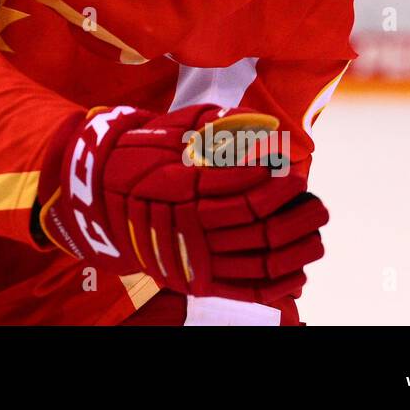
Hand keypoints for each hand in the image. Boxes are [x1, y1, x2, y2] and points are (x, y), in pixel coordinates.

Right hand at [37, 104, 326, 302]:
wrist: (97, 203)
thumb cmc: (134, 159)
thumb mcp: (162, 132)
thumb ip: (207, 124)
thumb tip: (255, 122)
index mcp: (176, 188)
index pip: (235, 185)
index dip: (267, 172)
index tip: (284, 159)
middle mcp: (186, 227)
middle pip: (255, 222)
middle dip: (291, 204)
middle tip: (306, 187)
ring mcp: (192, 257)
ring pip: (260, 256)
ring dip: (296, 239)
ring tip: (312, 218)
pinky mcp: (197, 280)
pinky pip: (249, 288)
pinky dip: (281, 281)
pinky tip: (300, 265)